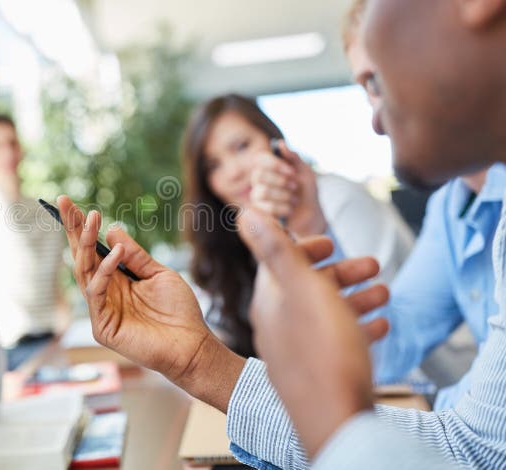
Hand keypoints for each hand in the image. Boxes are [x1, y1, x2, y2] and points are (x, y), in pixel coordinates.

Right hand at [57, 196, 243, 410]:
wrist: (192, 344)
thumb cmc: (178, 312)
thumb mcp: (158, 273)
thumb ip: (135, 255)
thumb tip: (112, 227)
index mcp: (115, 281)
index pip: (92, 251)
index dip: (81, 229)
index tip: (70, 204)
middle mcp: (104, 294)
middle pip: (81, 257)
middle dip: (73, 230)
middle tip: (65, 202)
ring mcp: (101, 310)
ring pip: (84, 271)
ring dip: (86, 242)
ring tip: (91, 217)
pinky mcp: (103, 326)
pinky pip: (97, 291)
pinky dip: (105, 269)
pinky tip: (116, 251)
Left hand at [239, 207, 385, 458]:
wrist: (337, 421)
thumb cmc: (323, 350)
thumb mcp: (302, 288)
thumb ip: (275, 249)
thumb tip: (245, 211)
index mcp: (270, 302)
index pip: (279, 262)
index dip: (306, 247)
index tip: (331, 242)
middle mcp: (277, 326)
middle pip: (307, 287)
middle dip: (340, 273)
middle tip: (374, 265)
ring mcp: (297, 353)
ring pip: (325, 315)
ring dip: (355, 298)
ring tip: (386, 292)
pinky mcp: (317, 375)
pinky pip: (336, 344)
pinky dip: (358, 329)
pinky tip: (382, 328)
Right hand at [250, 142, 326, 236]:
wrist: (310, 214)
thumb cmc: (306, 191)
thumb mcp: (304, 172)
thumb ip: (293, 158)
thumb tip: (280, 143)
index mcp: (268, 167)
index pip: (259, 159)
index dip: (275, 164)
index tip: (292, 172)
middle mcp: (258, 180)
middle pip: (258, 175)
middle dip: (280, 182)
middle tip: (295, 186)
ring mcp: (256, 196)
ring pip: (262, 192)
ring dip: (284, 196)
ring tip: (294, 200)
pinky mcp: (258, 212)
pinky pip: (265, 208)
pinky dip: (283, 208)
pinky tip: (290, 209)